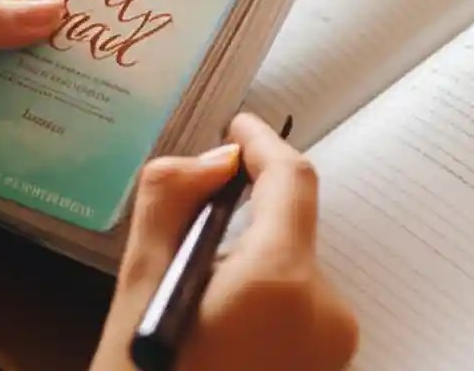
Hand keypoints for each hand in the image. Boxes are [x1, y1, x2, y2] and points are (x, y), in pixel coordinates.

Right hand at [92, 113, 357, 370]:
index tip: (237, 127)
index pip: (291, 178)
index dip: (261, 143)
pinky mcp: (330, 369)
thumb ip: (170, 208)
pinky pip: (298, 311)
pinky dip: (261, 304)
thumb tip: (207, 160)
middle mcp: (326, 310)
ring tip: (190, 313)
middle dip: (240, 219)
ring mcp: (334, 346)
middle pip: (289, 228)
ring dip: (247, 269)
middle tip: (181, 246)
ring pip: (290, 271)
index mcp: (283, 281)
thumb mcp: (139, 299)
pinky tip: (215, 338)